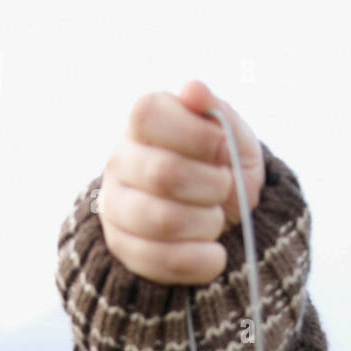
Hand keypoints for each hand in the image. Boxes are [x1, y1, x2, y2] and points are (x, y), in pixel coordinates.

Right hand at [98, 79, 265, 284]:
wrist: (221, 222)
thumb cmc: (223, 169)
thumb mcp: (234, 138)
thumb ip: (217, 114)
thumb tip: (194, 90)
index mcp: (143, 123)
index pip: (148, 115)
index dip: (197, 135)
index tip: (223, 148)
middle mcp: (120, 160)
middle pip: (164, 173)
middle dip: (213, 186)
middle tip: (225, 188)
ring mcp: (116, 205)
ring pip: (163, 220)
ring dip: (208, 224)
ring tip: (217, 219)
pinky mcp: (124, 248)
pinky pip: (164, 260)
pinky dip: (203, 261)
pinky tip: (216, 252)